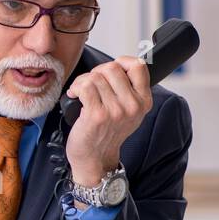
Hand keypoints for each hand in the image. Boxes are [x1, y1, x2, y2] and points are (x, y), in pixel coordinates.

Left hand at [64, 55, 151, 184]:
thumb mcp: (128, 111)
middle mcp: (133, 106)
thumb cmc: (106, 131)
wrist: (95, 157)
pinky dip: (75, 88)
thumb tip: (119, 64)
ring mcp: (116, 111)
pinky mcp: (98, 115)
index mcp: (144, 101)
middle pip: (112, 67)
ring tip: (81, 93)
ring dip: (82, 82)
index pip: (139, 66)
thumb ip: (128, 89)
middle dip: (96, 73)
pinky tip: (74, 96)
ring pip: (95, 76)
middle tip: (90, 85)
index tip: (108, 72)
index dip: (120, 62)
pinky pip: (85, 86)